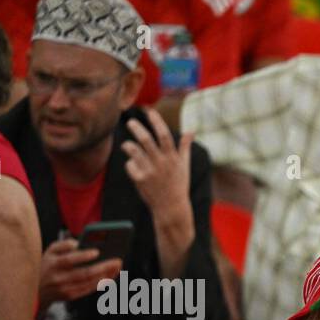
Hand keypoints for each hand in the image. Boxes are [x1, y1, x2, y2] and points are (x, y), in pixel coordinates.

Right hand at [37, 238, 121, 306]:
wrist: (36, 288)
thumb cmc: (48, 264)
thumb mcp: (49, 251)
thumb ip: (63, 244)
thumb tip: (79, 243)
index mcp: (52, 264)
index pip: (68, 260)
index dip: (83, 256)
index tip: (97, 252)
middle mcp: (58, 278)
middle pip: (84, 273)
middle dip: (103, 267)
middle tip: (118, 260)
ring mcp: (64, 289)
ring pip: (89, 283)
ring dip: (106, 275)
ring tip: (117, 267)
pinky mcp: (70, 296)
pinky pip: (89, 289)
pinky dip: (101, 283)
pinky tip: (111, 276)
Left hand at [122, 108, 192, 222]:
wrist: (171, 208)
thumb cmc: (178, 185)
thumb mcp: (185, 166)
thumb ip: (185, 147)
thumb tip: (191, 131)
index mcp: (172, 158)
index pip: (164, 135)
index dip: (156, 121)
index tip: (149, 111)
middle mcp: (161, 163)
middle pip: (145, 139)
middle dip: (136, 128)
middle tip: (131, 122)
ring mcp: (150, 171)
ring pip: (133, 150)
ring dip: (128, 145)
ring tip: (128, 145)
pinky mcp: (140, 180)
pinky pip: (130, 165)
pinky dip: (131, 164)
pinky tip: (135, 168)